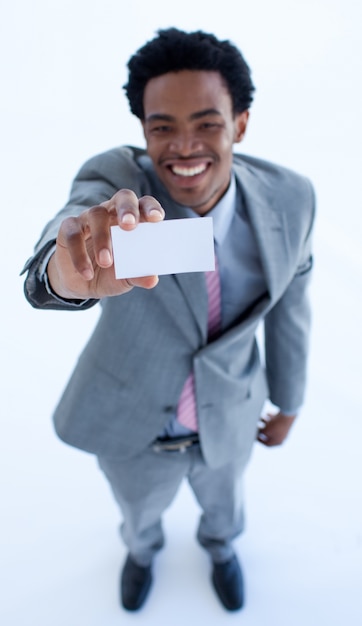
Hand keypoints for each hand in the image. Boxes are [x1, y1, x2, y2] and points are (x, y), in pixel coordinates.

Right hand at [47, 189, 164, 299]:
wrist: (81, 284)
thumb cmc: (111, 273)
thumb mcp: (126, 277)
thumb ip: (139, 275)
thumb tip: (152, 279)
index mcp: (133, 220)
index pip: (145, 205)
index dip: (151, 208)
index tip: (157, 219)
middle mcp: (113, 212)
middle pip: (123, 197)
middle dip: (127, 209)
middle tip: (129, 225)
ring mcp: (89, 218)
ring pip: (96, 214)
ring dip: (102, 238)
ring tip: (106, 263)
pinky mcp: (69, 228)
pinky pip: (73, 234)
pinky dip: (79, 255)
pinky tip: (87, 273)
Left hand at [257, 411, 296, 446]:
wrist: (288, 415)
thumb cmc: (277, 425)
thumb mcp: (265, 431)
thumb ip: (259, 433)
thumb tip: (255, 432)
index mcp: (278, 442)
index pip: (267, 444)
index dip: (259, 440)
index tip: (254, 436)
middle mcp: (282, 436)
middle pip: (269, 434)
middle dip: (262, 430)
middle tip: (256, 426)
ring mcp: (283, 429)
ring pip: (271, 426)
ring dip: (265, 422)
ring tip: (261, 418)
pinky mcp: (284, 421)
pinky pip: (275, 420)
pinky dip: (270, 417)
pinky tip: (267, 414)